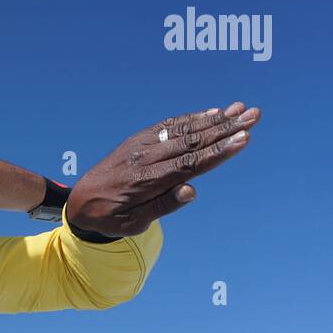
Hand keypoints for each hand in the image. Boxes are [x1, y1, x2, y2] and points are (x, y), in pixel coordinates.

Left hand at [66, 102, 260, 237]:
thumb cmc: (109, 218)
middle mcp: (145, 158)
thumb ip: (162, 206)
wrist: (77, 202)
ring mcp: (140, 146)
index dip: (218, 151)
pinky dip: (190, 119)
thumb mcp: (133, 223)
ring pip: (182, 130)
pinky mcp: (137, 140)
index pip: (189, 164)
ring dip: (213, 119)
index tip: (244, 138)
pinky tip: (212, 112)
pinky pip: (167, 127)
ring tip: (241, 109)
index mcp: (146, 181)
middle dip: (225, 128)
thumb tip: (192, 190)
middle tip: (254, 116)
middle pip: (191, 141)